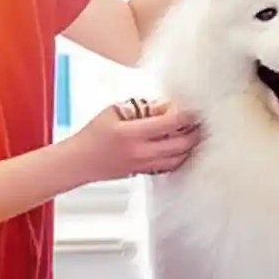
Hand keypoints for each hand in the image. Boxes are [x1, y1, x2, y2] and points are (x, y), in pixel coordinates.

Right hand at [62, 100, 202, 181]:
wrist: (80, 161)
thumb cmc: (93, 134)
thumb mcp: (114, 111)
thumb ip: (142, 107)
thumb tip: (166, 106)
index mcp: (131, 133)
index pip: (169, 123)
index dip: (185, 115)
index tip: (192, 109)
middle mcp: (140, 151)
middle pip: (180, 144)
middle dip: (194, 131)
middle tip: (199, 122)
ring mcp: (144, 165)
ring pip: (179, 158)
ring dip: (190, 146)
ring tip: (193, 134)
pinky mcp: (144, 172)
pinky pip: (170, 167)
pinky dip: (180, 157)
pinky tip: (182, 148)